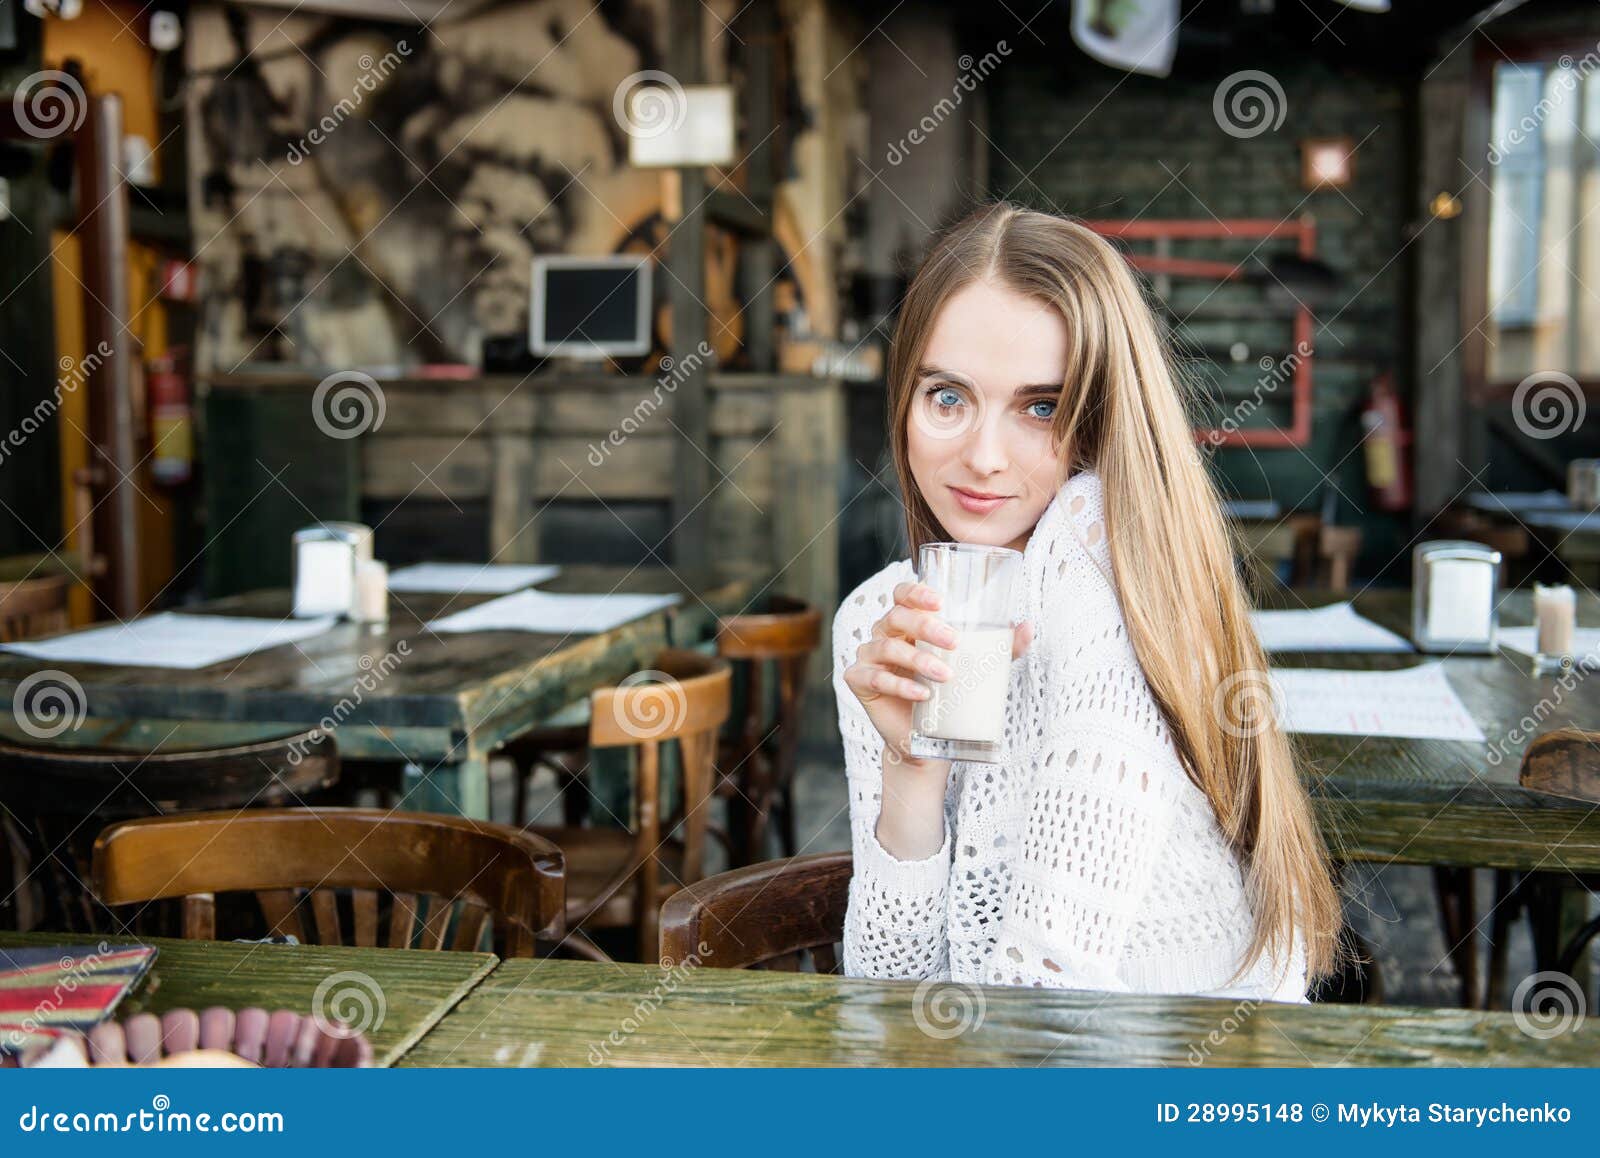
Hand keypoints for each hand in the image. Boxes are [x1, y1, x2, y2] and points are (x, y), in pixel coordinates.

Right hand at [842, 581, 1031, 763]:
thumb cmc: (951, 695)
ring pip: (887, 647)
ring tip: (945, 677)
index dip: (916, 592)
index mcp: (907, 623)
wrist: (931, 741)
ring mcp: (868, 657)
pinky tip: (922, 694)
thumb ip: (1001, 648)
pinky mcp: (858, 681)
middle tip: (954, 642)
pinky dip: (900, 685)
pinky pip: (874, 678)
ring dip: (918, 659)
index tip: (940, 601)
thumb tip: (1027, 626)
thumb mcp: (978, 668)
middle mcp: (884, 634)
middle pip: (896, 616)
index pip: (902, 594)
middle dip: (925, 626)